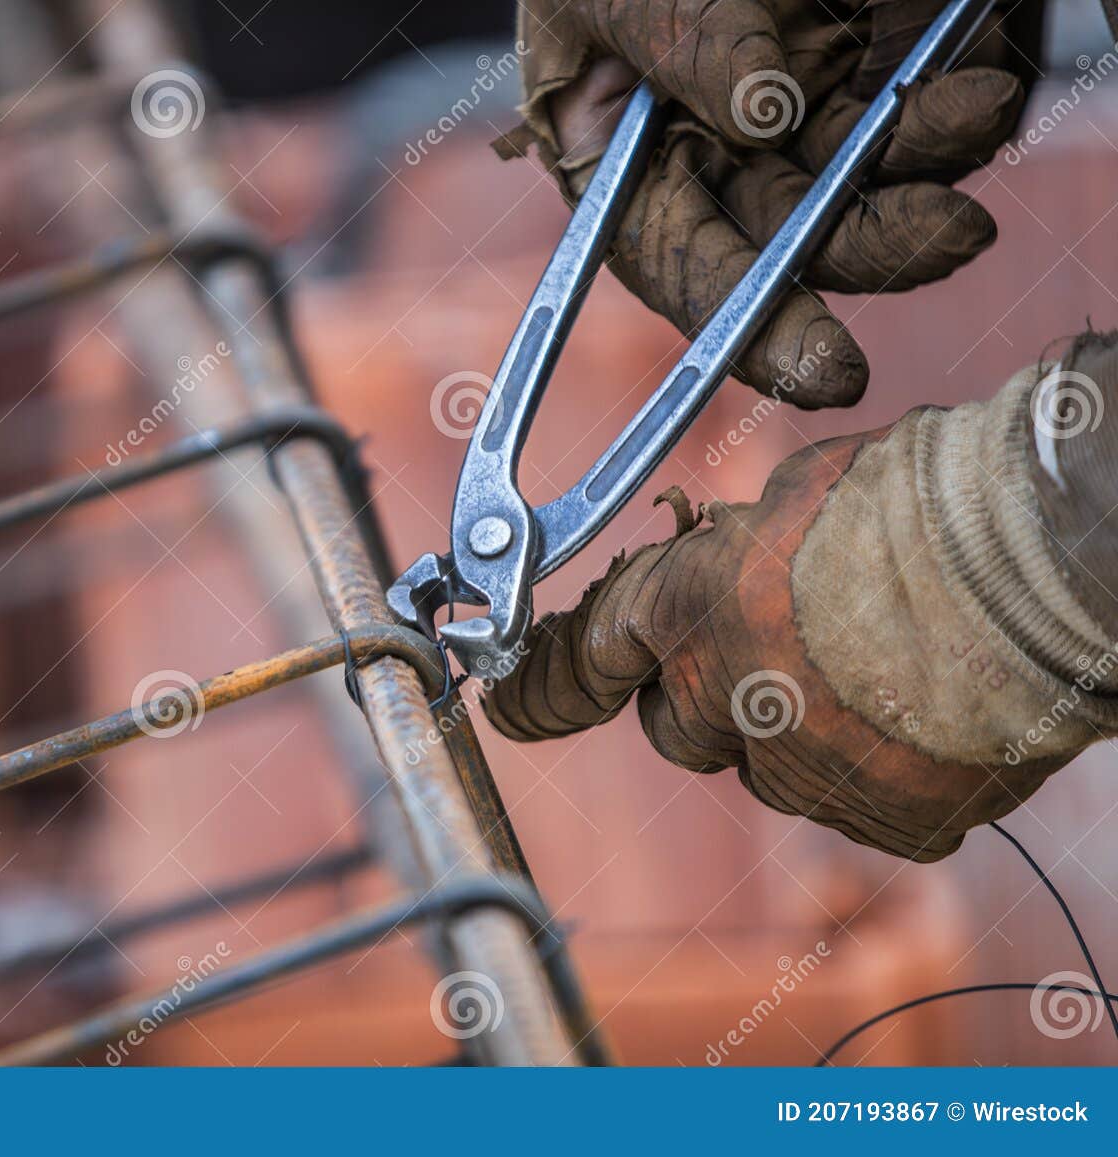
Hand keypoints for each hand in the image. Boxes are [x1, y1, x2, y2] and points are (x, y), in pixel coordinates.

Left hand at [483, 342, 1117, 860]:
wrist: (1045, 569)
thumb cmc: (929, 500)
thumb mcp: (796, 494)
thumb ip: (735, 554)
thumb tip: (730, 566)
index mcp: (685, 610)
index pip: (578, 663)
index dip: (541, 688)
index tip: (511, 705)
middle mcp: (724, 706)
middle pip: (679, 729)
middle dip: (707, 696)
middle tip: (779, 647)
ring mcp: (806, 777)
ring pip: (770, 769)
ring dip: (800, 729)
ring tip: (888, 662)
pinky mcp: (890, 822)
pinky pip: (860, 803)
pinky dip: (881, 766)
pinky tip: (934, 709)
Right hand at [510, 0, 1042, 407]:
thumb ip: (675, 43)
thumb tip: (761, 115)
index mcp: (626, 169)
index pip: (684, 268)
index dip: (749, 330)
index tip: (824, 371)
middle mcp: (715, 165)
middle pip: (792, 245)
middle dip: (873, 250)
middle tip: (949, 236)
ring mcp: (801, 121)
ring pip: (870, 191)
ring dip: (930, 176)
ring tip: (972, 112)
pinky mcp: (871, 73)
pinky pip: (924, 120)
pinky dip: (958, 115)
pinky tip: (975, 88)